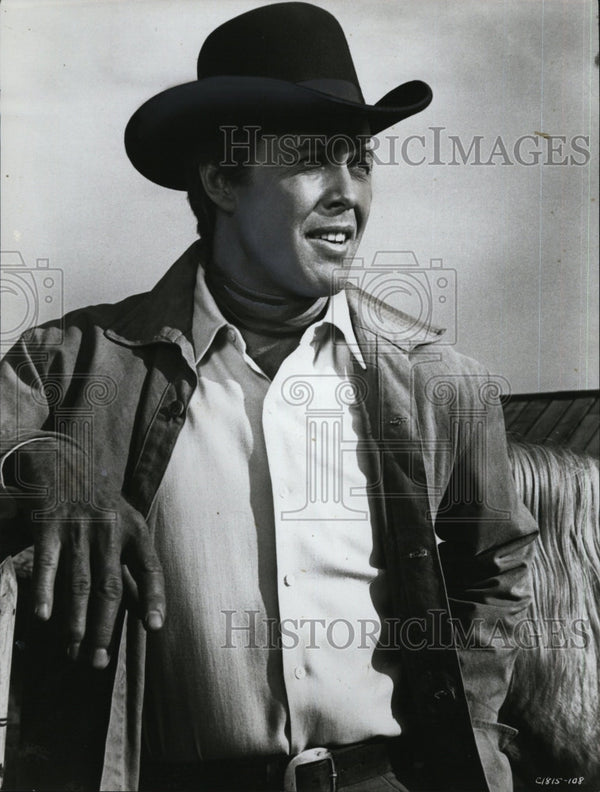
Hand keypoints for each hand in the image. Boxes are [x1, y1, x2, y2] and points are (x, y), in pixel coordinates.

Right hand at [7, 441, 164, 668]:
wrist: (67, 464)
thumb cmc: (103, 507)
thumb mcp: (128, 526)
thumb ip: (135, 565)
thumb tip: (148, 612)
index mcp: (135, 530)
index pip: (150, 567)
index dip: (154, 597)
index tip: (155, 627)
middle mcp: (110, 530)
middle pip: (110, 586)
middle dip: (105, 627)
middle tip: (99, 662)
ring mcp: (79, 528)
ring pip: (79, 582)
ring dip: (76, 621)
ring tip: (75, 650)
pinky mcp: (49, 525)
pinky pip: (47, 564)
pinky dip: (45, 591)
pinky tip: (44, 617)